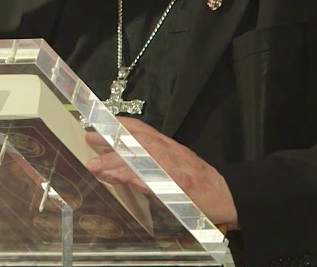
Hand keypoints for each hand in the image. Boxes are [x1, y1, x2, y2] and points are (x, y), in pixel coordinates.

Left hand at [85, 117, 237, 227]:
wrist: (227, 195)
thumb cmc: (197, 184)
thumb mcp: (170, 170)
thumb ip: (146, 167)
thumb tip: (117, 168)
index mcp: (167, 148)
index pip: (142, 130)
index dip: (120, 125)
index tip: (99, 122)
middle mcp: (170, 152)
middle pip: (138, 141)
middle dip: (112, 139)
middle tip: (89, 138)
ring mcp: (176, 167)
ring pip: (144, 159)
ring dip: (118, 162)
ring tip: (96, 166)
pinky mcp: (182, 184)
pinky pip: (160, 180)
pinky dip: (144, 179)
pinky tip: (128, 181)